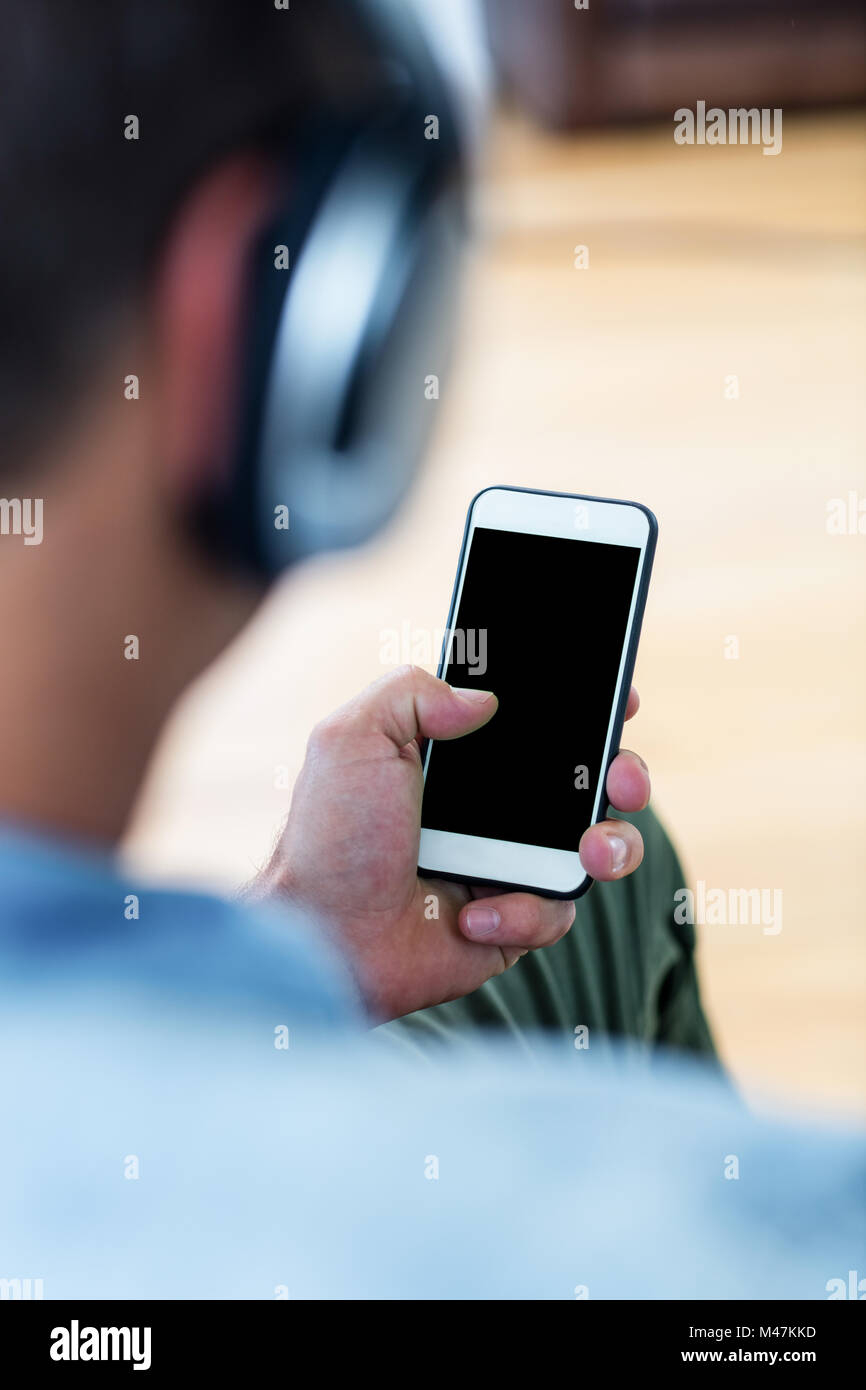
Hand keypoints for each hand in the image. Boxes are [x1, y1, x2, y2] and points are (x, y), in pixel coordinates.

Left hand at [255, 666, 649, 1022]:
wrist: (321, 936)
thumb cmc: (330, 837)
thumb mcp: (353, 738)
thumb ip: (412, 692)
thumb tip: (483, 698)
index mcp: (460, 762)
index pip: (538, 726)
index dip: (585, 712)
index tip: (617, 700)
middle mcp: (493, 811)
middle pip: (586, 783)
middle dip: (624, 774)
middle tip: (621, 779)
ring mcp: (508, 867)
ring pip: (596, 848)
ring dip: (611, 844)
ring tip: (590, 851)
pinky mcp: (512, 924)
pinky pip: (555, 912)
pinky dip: (521, 912)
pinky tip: (470, 915)